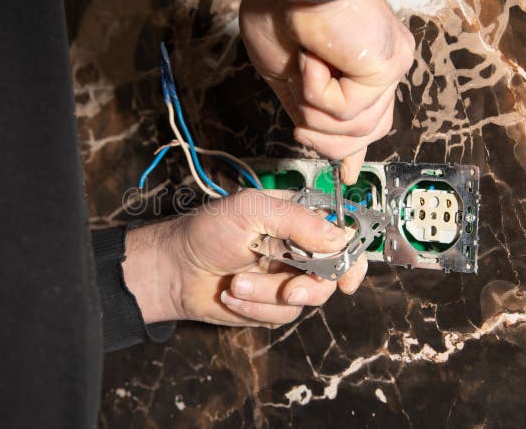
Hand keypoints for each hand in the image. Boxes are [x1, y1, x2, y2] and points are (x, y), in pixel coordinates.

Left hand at [122, 190, 367, 326]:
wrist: (174, 270)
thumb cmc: (207, 231)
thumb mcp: (250, 210)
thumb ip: (296, 220)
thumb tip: (339, 239)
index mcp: (298, 217)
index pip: (342, 233)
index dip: (351, 254)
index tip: (346, 275)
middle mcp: (299, 248)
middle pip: (333, 272)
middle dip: (309, 284)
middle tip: (289, 289)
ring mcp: (288, 277)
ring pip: (307, 297)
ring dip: (268, 294)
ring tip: (235, 283)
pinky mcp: (273, 304)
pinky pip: (283, 314)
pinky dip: (256, 307)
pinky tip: (232, 295)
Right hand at [239, 0, 414, 183]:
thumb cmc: (280, 13)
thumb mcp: (286, 79)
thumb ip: (310, 117)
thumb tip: (329, 155)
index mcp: (357, 74)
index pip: (367, 123)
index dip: (353, 151)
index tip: (348, 174)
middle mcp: (379, 73)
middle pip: (364, 136)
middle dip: (324, 134)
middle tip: (300, 95)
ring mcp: (387, 71)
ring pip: (353, 131)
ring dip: (314, 107)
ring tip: (305, 66)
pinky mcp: (388, 68)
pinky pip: (348, 111)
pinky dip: (318, 90)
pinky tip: (314, 58)